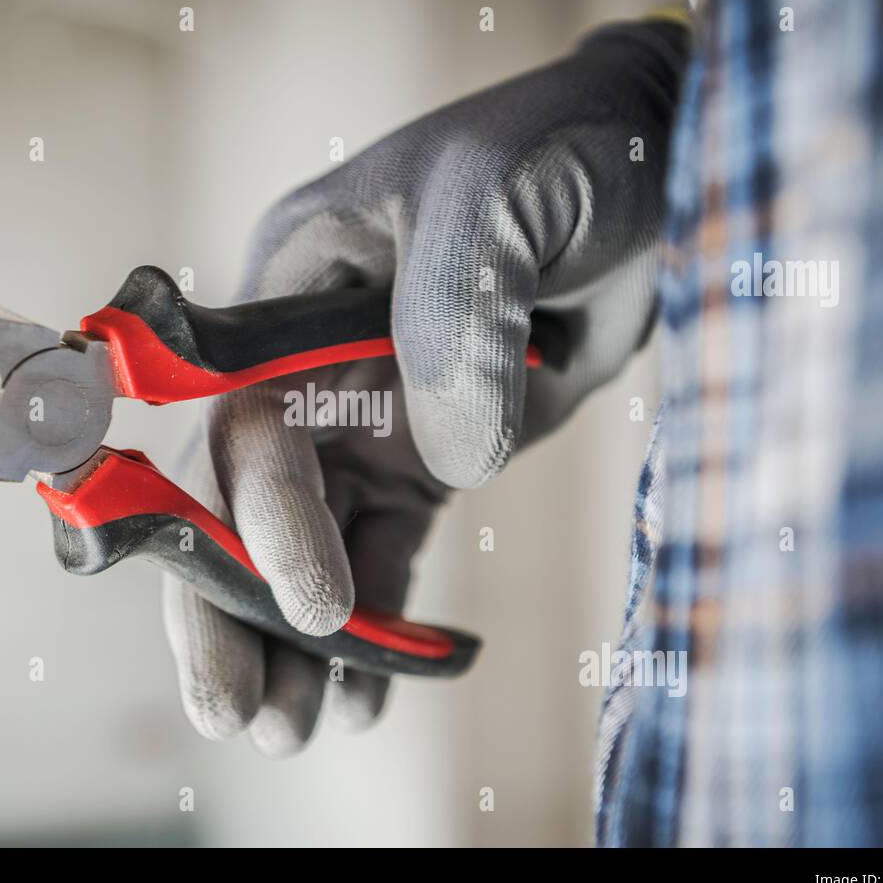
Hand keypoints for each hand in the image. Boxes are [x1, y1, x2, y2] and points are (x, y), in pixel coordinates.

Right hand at [163, 18, 689, 754]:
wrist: (651, 173)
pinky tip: (363, 692)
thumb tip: (449, 462)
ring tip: (292, 728)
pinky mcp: (434, 456)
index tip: (311, 604)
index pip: (243, 416)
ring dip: (298, 639)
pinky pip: (389, 550)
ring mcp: (373, 414)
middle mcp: (314, 361)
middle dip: (232, 608)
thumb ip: (454, 322)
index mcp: (294, 287)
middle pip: (245, 499)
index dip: (258, 518)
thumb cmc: (564, 153)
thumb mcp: (493, 200)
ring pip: (312, 542)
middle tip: (234, 712)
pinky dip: (378, 623)